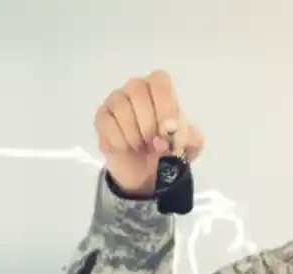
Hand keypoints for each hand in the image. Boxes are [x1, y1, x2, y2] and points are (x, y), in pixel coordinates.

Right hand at [93, 69, 205, 196]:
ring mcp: (117, 101)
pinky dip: (119, 140)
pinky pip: (107, 122)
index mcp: (161, 90)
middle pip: (137, 91)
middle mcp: (137, 89)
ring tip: (141, 146)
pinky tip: (126, 148)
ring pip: (121, 107)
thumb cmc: (168, 151)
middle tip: (153, 143)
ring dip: (134, 134)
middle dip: (148, 123)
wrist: (145, 173)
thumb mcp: (190, 146)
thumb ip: (189, 137)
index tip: (167, 129)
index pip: (160, 81)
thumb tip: (167, 134)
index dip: (164, 105)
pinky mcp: (102, 117)